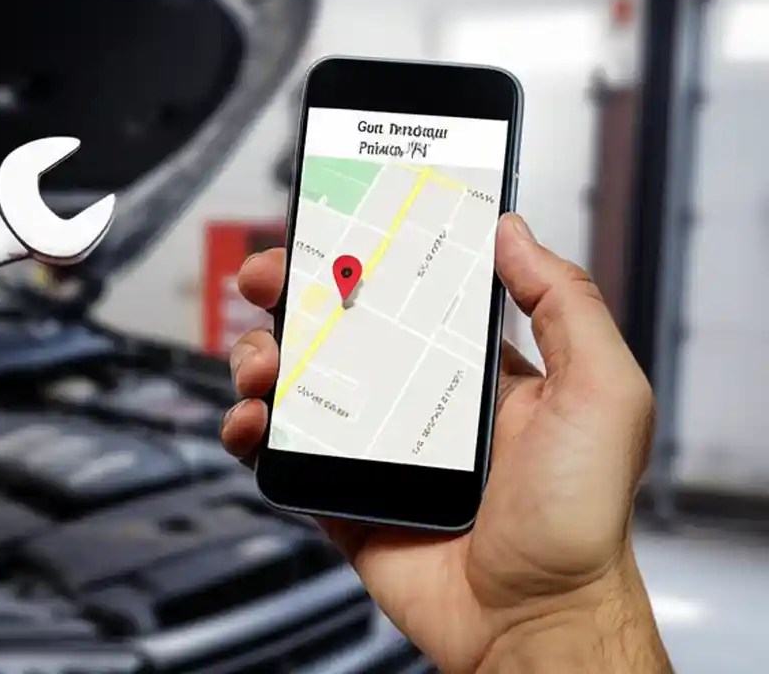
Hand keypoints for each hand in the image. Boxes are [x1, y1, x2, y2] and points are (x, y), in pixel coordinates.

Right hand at [222, 214, 670, 672]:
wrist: (532, 621)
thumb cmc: (580, 520)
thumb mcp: (602, 393)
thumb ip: (565, 306)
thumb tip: (515, 233)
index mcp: (473, 372)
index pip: (408, 295)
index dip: (367, 258)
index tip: (337, 230)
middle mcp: (417, 403)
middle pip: (336, 328)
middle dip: (292, 295)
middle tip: (268, 278)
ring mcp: (373, 449)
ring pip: (297, 383)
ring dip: (261, 357)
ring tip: (260, 363)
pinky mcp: (339, 495)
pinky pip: (281, 455)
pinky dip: (249, 431)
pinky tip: (250, 422)